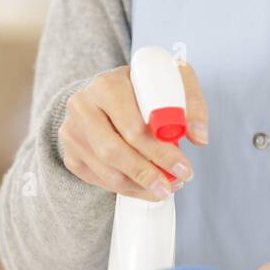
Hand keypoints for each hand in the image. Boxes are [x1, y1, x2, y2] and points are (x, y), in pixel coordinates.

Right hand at [58, 62, 207, 200]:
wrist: (107, 91)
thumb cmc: (144, 86)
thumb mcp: (172, 80)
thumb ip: (191, 104)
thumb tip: (199, 137)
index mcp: (107, 84)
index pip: (132, 126)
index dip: (160, 151)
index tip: (183, 167)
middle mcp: (82, 106)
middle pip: (114, 151)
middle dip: (148, 174)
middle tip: (173, 186)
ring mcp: (72, 131)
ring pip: (106, 172)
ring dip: (139, 186)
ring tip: (166, 188)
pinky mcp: (71, 153)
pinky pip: (100, 180)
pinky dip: (127, 189)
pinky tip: (146, 186)